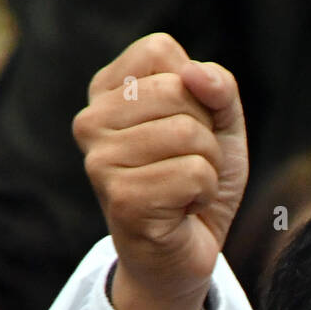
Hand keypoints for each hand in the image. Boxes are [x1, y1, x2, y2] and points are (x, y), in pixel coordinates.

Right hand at [72, 32, 247, 309]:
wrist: (182, 258)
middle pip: (179, 91)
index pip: (161, 51)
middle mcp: (91, 121)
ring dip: (208, 168)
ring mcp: (101, 161)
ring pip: (190, 134)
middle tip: (188, 167)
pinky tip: (183, 210)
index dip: (195, 91)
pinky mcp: (122, 198)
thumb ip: (219, 88)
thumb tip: (196, 73)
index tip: (185, 129)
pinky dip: (203, 194)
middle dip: (205, 134)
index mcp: (106, 92)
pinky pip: (194, 173)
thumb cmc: (195, 186)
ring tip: (185, 190)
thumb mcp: (219, 127)